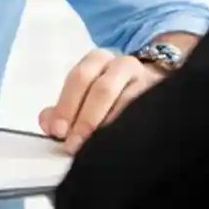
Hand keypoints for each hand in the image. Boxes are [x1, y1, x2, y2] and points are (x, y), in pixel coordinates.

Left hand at [38, 49, 163, 154]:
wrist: (147, 86)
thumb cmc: (108, 94)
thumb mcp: (82, 95)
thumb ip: (62, 110)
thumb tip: (48, 124)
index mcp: (97, 60)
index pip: (79, 78)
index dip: (67, 105)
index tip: (58, 131)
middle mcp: (122, 65)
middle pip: (102, 89)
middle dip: (86, 119)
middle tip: (74, 144)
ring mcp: (145, 80)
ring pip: (127, 102)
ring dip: (107, 127)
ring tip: (94, 148)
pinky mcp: (160, 97)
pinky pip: (144, 112)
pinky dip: (128, 129)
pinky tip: (118, 144)